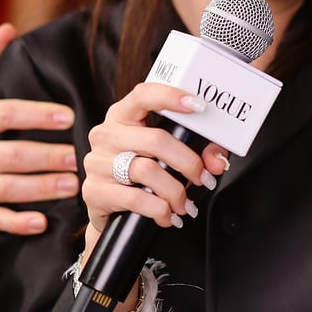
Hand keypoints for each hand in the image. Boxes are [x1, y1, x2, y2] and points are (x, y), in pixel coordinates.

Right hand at [0, 23, 78, 234]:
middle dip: (46, 156)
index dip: (38, 114)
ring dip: (40, 188)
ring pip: (4, 188)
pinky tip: (43, 220)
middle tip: (77, 156)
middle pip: (7, 154)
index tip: (69, 115)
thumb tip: (3, 30)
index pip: (3, 113)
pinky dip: (17, 221)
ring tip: (72, 184)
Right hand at [78, 82, 232, 262]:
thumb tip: (217, 162)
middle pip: (156, 140)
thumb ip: (199, 152)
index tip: (199, 106)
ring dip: (175, 191)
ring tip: (186, 205)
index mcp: (124, 115)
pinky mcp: (94, 191)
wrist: (111, 212)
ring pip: (147, 170)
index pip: (143, 95)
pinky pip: (135, 199)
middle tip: (204, 178)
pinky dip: (160, 210)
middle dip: (188, 162)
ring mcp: (96, 162)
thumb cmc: (142, 175)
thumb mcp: (168, 156)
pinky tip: (168, 216)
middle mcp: (106, 134)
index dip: (171, 96)